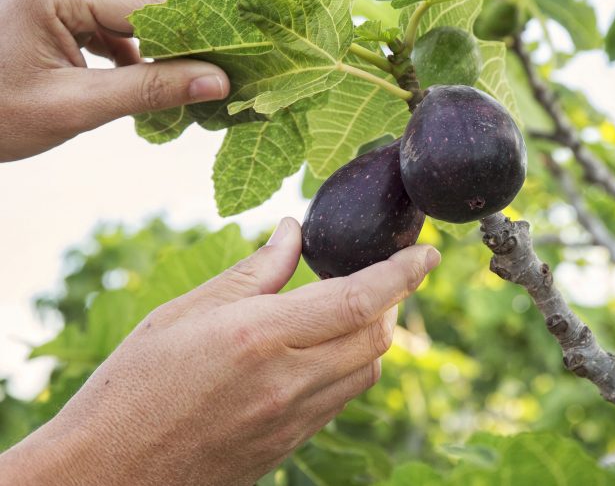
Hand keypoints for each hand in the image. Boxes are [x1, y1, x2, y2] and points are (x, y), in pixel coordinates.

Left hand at [0, 0, 229, 161]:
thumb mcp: (75, 106)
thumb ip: (150, 91)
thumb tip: (219, 83)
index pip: (152, 6)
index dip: (200, 39)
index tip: (240, 68)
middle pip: (151, 5)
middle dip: (187, 46)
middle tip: (226, 83)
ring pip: (141, 16)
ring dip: (167, 53)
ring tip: (194, 88)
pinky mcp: (63, 5)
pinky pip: (120, 25)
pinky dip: (141, 56)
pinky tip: (155, 85)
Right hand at [0, 219, 439, 484]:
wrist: (106, 477)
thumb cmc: (134, 385)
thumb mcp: (186, 314)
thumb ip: (252, 272)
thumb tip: (292, 232)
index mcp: (260, 338)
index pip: (358, 299)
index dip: (403, 274)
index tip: (430, 254)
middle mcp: (287, 382)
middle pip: (376, 335)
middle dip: (391, 300)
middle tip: (382, 273)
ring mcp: (292, 421)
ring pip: (367, 370)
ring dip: (373, 334)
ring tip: (351, 307)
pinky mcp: (288, 446)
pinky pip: (342, 399)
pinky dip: (350, 367)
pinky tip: (322, 351)